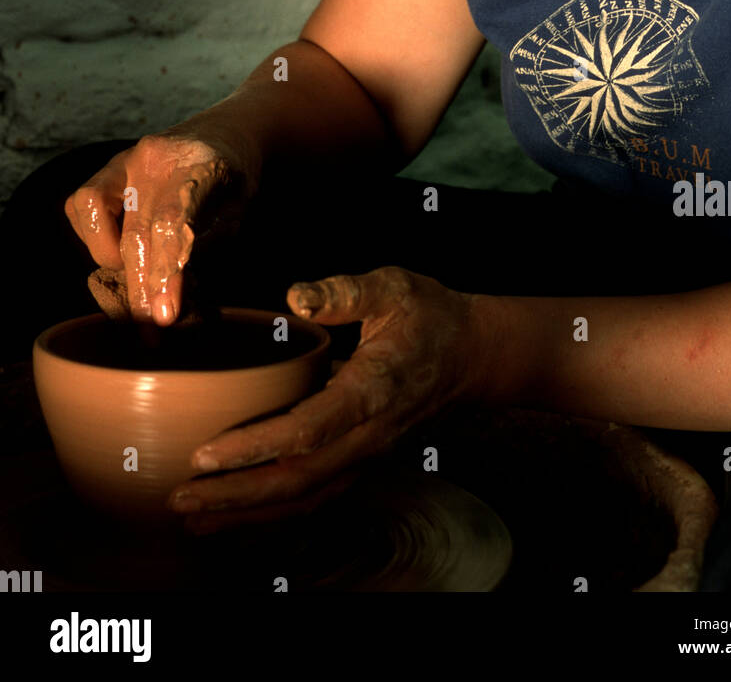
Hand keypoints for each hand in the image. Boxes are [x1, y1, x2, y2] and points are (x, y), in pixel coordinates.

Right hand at [64, 129, 256, 323]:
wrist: (225, 134)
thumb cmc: (234, 180)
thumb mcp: (239, 211)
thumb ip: (208, 246)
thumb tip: (173, 294)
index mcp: (202, 163)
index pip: (175, 222)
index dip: (166, 272)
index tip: (166, 316)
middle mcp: (157, 156)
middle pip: (137, 231)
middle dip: (141, 289)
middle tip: (151, 331)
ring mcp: (128, 157)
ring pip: (95, 213)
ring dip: (110, 260)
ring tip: (138, 278)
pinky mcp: (109, 166)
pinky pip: (81, 205)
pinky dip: (94, 236)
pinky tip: (119, 251)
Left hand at [168, 266, 480, 532]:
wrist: (474, 353)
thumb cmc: (430, 315)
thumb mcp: (393, 287)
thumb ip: (344, 291)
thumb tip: (296, 296)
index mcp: (372, 390)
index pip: (307, 431)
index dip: (255, 447)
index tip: (205, 455)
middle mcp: (369, 434)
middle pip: (297, 480)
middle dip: (235, 495)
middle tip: (180, 499)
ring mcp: (367, 454)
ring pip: (304, 498)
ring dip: (248, 514)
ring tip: (194, 519)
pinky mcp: (362, 459)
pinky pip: (315, 496)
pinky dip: (272, 512)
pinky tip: (235, 514)